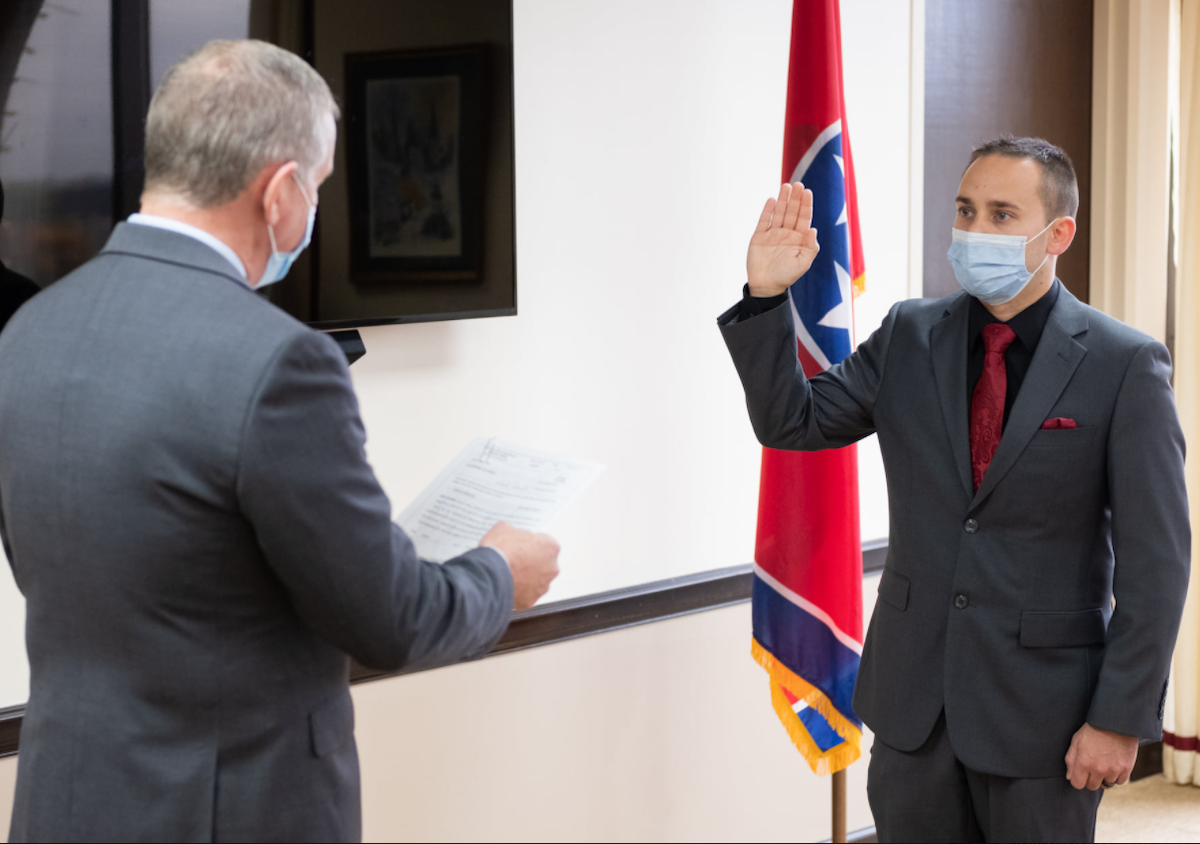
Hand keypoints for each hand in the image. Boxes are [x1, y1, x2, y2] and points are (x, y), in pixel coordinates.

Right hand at [480, 521, 560, 609]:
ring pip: (535, 581)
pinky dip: (517, 591)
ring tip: (507, 573)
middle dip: (530, 562)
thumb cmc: (499, 550)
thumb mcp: (503, 528)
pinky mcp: (531, 600)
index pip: (543, 542)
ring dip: (525, 578)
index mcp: (550, 546)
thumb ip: (514, 531)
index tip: (520, 545)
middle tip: (514, 560)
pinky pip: (525, 595)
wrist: (488, 574)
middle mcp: (552, 567)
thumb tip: (510, 533)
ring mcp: (542, 586)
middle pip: (542, 563)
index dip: (530, 543)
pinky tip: (505, 585)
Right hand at [746, 181, 820, 297]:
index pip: (804, 218)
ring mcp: (772, 234)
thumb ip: (810, 247)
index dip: (805, 205)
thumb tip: (813, 229)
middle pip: (792, 212)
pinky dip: (768, 210)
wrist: (766, 286)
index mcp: (799, 239)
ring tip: (786, 186)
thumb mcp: (803, 263)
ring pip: (779, 213)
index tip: (807, 192)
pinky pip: (764, 221)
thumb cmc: (786, 276)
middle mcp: (786, 233)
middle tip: (797, 184)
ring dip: (782, 200)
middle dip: (795, 198)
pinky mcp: (759, 237)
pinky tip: (772, 200)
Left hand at [1065, 723, 1137, 789]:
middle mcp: (1098, 770)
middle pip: (1092, 786)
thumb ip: (1071, 760)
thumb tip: (1070, 777)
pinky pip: (1119, 781)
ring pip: (1106, 784)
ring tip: (1104, 764)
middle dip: (1090, 779)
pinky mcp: (1126, 769)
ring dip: (1104, 777)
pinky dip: (1116, 776)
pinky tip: (1114, 765)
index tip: (1081, 774)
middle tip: (1093, 767)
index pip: (1077, 784)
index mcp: (1083, 763)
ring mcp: (1113, 770)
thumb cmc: (1093, 730)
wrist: (1115, 722)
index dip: (1078, 779)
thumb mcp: (1076, 741)